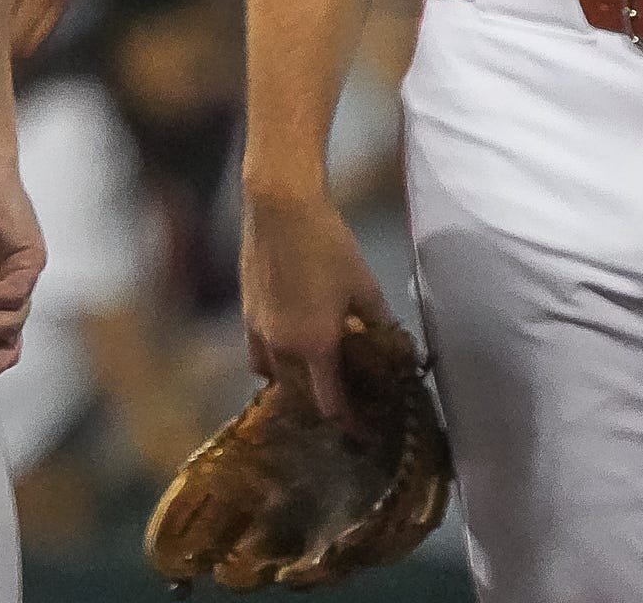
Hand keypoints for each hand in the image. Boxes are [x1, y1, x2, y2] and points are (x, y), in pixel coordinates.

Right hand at [240, 192, 391, 434]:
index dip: (350, 424)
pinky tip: (290, 346)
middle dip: (324, 405)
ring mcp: (257, 329)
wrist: (279, 207)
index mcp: (314, 346)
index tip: (366, 434)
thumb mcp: (366, 288)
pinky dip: (274, 361)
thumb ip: (379, 325)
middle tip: (348, 404)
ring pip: (274, 376)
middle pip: (300, 395)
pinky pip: (257, 352)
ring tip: (315, 378)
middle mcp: (281, 347)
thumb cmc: (328, 245)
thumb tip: (397, 348)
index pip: (331, 404)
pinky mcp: (245, 311)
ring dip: (295, 385)